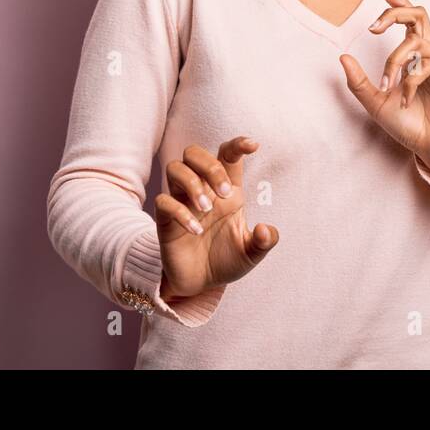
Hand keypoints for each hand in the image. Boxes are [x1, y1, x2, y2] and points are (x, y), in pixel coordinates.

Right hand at [153, 136, 278, 299]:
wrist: (200, 285)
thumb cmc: (225, 260)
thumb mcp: (251, 254)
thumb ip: (264, 242)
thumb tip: (266, 229)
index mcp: (226, 190)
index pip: (226, 155)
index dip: (237, 145)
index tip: (252, 145)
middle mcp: (203, 189)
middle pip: (194, 153)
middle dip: (210, 166)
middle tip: (224, 193)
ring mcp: (182, 201)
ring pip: (175, 167)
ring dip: (192, 183)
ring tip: (206, 209)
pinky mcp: (165, 219)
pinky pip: (164, 201)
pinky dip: (180, 212)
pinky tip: (196, 230)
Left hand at [339, 0, 429, 185]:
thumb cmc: (409, 125)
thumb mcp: (376, 103)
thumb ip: (360, 82)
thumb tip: (342, 56)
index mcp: (415, 56)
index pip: (409, 20)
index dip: (398, 2)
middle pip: (419, 14)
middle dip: (395, 12)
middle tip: (373, 27)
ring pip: (416, 41)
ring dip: (395, 62)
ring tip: (389, 86)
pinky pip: (427, 64)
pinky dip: (410, 81)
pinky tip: (407, 99)